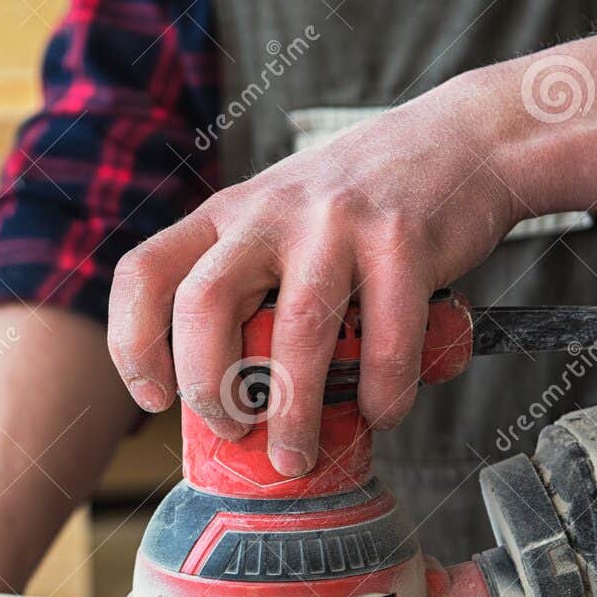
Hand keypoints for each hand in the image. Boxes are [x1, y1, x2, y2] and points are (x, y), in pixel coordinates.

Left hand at [106, 76, 526, 475]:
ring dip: (293, 413)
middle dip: (208, 386)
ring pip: (295, 332)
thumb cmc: (361, 208)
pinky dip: (382, 393)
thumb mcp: (280, 224)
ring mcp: (335, 222)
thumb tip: (234, 406)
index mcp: (226, 215)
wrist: (463, 140)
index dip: (133, 343)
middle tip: (232, 432)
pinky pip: (384, 339)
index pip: (145, 272)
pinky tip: (383, 412)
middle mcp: (269, 212)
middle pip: (202, 304)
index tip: (155, 398)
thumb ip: (249, 286)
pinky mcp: (401, 239)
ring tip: (299, 456)